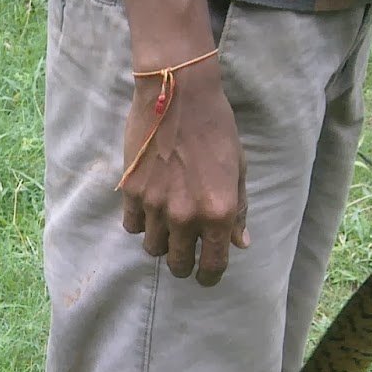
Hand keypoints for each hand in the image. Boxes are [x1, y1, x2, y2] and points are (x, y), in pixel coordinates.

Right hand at [118, 62, 248, 285]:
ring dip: (161, 242)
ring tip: (166, 225)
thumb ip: (238, 209)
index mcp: (219, 211)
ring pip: (152, 247)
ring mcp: (155, 206)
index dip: (209, 276)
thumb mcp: (237, 169)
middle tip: (184, 254)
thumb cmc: (216, 128)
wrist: (178, 95)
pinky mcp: (131, 193)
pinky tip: (149, 207)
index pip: (212, 264)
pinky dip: (141, 223)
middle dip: (182, 263)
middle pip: (176, 263)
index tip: (206, 275)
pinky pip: (133, 225)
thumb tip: (239, 242)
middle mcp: (185, 215)